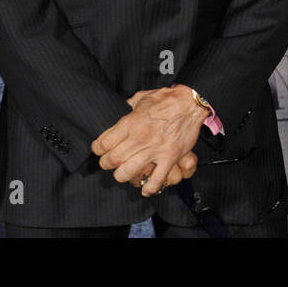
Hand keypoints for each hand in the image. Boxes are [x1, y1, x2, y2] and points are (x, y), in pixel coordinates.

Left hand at [91, 86, 206, 195]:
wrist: (190, 103)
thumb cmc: (166, 99)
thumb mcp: (141, 97)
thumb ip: (128, 105)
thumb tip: (120, 108)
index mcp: (130, 123)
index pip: (104, 143)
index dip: (97, 149)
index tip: (98, 150)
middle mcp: (139, 138)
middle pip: (113, 160)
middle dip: (106, 164)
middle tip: (107, 163)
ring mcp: (154, 150)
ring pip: (129, 172)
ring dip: (122, 176)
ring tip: (122, 174)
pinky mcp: (169, 158)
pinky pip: (157, 179)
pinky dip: (149, 188)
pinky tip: (145, 189)